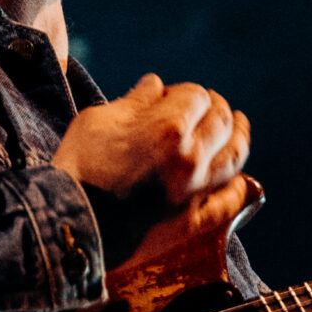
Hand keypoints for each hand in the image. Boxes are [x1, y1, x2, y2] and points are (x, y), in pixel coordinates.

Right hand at [52, 72, 252, 233]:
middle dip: (216, 108)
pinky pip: (226, 204)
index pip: (195, 96)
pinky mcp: (191, 223)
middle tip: (209, 106)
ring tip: (239, 127)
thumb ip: (133, 103)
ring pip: (233, 159)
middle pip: (221, 122)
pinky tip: (241, 182)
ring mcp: (194, 192)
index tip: (172, 96)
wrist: (70, 224)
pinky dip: (237, 190)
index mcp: (168, 127)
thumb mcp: (97, 121)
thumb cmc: (77, 167)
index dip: (184, 92)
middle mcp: (190, 158)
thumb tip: (155, 86)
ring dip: (239, 138)